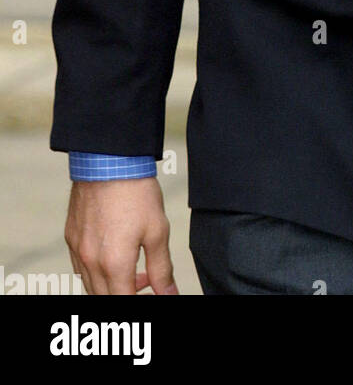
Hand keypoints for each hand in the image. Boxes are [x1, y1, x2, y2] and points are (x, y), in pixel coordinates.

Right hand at [65, 177, 177, 293]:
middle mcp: (90, 262)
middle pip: (105, 298)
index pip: (124, 303)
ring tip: (136, 271)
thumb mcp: (157, 231)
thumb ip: (162, 268)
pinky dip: (97, 273)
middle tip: (149, 285)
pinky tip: (114, 258)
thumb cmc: (136, 193)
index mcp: (114, 264)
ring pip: (91, 286)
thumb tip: (169, 293)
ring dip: (112, 286)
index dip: (141, 303)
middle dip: (127, 296)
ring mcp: (78, 250)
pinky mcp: (71, 237)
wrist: (109, 160)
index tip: (156, 295)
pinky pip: (80, 268)